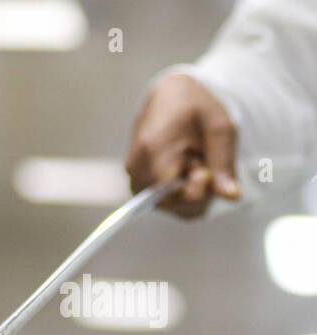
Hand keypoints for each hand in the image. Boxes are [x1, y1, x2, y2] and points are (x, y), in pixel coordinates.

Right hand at [126, 73, 240, 217]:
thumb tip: (233, 197)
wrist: (168, 97)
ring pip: (170, 206)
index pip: (172, 194)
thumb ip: (224, 165)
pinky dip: (182, 193)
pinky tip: (186, 171)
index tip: (206, 168)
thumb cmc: (196, 107)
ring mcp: (133, 177)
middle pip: (173, 204)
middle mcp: (136, 168)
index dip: (197, 189)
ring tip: (194, 163)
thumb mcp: (220, 128)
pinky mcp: (135, 183)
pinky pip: (165, 202)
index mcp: (154, 150)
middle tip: (202, 161)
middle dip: (197, 190)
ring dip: (190, 192)